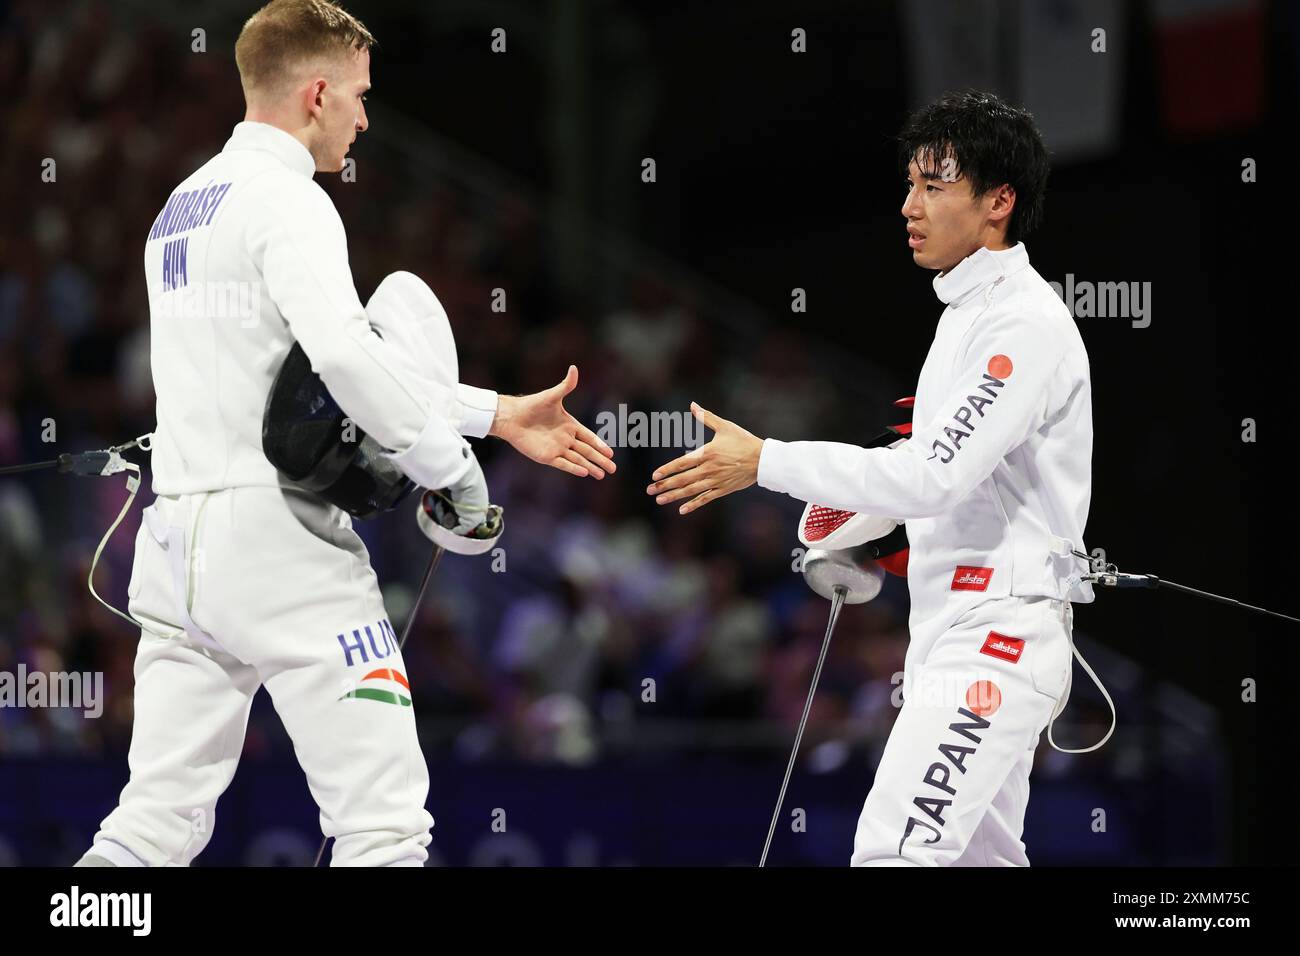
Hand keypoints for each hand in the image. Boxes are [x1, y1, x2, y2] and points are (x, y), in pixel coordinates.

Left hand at [489, 365, 615, 477]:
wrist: (512, 417)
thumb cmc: (532, 405)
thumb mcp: (552, 395)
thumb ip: (566, 385)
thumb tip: (574, 368)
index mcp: (569, 425)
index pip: (589, 437)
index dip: (600, 445)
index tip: (611, 453)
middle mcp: (565, 439)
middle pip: (587, 452)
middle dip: (600, 460)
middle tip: (613, 469)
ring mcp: (556, 448)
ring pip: (578, 460)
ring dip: (590, 467)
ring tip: (602, 475)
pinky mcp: (546, 456)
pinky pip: (563, 464)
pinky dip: (574, 468)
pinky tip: (585, 473)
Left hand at [646, 402, 762, 513]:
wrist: (763, 459)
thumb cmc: (743, 441)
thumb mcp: (725, 426)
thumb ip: (706, 417)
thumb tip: (693, 405)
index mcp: (707, 453)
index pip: (681, 463)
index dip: (667, 470)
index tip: (654, 476)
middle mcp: (709, 469)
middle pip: (682, 479)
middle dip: (665, 485)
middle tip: (650, 490)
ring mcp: (715, 481)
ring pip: (691, 490)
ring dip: (674, 496)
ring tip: (659, 500)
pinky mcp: (723, 489)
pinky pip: (705, 498)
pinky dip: (694, 504)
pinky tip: (682, 510)